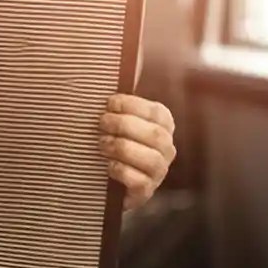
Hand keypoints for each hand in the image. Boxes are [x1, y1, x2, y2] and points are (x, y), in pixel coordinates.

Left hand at [99, 94, 175, 210]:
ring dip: (122, 148)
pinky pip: (140, 181)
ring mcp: (159, 171)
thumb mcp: (113, 120)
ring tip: (101, 144)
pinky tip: (107, 166)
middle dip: (125, 125)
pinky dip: (122, 171)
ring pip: (151, 159)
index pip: (157, 113)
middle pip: (156, 134)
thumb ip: (115, 105)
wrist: (103, 179)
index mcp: (162, 126)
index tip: (109, 103)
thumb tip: (101, 75)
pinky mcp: (146, 191)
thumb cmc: (109, 141)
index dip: (133, 105)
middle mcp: (166, 148)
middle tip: (101, 123)